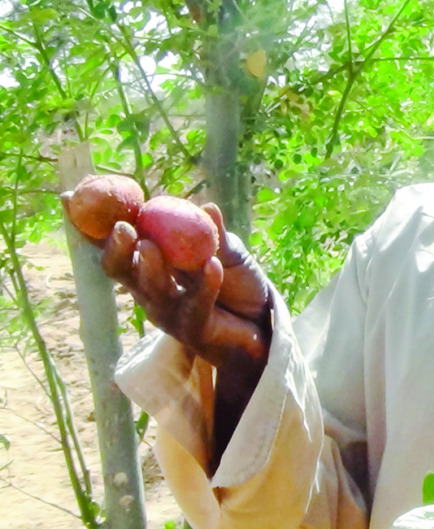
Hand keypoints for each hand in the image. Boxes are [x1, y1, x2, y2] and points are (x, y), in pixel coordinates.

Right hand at [66, 197, 272, 370]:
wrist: (264, 324)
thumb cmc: (239, 286)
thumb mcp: (229, 255)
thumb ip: (216, 236)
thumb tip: (207, 208)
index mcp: (152, 266)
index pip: (117, 244)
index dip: (94, 224)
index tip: (74, 198)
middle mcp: (152, 291)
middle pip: (121, 271)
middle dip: (116, 250)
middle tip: (123, 228)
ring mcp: (170, 313)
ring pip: (152, 291)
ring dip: (150, 268)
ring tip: (150, 245)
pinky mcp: (194, 330)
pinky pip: (196, 305)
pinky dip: (204, 284)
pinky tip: (212, 265)